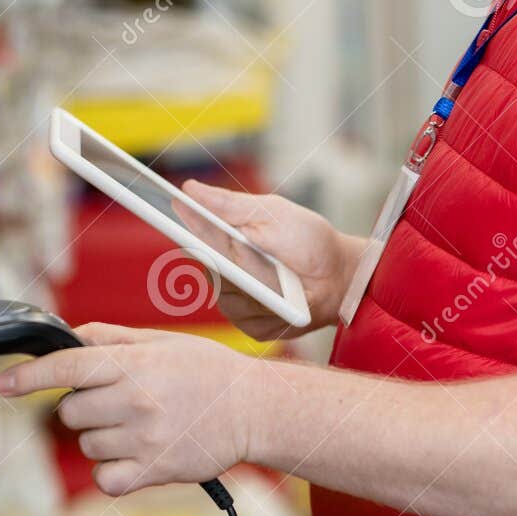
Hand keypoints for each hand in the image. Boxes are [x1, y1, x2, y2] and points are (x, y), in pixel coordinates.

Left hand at [0, 332, 264, 497]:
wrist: (253, 409)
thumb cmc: (206, 370)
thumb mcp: (160, 342)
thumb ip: (109, 339)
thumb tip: (67, 339)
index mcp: (134, 364)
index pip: (67, 369)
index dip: (28, 377)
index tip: (2, 384)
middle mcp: (135, 401)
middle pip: (70, 413)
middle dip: (85, 407)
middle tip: (120, 401)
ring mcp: (143, 439)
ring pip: (87, 445)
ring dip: (103, 437)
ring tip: (142, 425)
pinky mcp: (152, 471)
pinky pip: (104, 478)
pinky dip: (112, 471)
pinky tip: (137, 454)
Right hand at [175, 180, 363, 339]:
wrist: (341, 275)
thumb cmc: (308, 240)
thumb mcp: (272, 213)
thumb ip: (231, 205)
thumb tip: (189, 188)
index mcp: (224, 242)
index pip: (193, 235)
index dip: (181, 225)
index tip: (174, 211)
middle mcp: (225, 274)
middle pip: (210, 267)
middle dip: (231, 255)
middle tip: (247, 244)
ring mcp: (237, 303)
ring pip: (228, 294)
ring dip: (256, 281)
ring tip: (281, 274)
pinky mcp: (254, 326)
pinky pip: (248, 317)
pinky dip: (268, 305)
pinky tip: (286, 297)